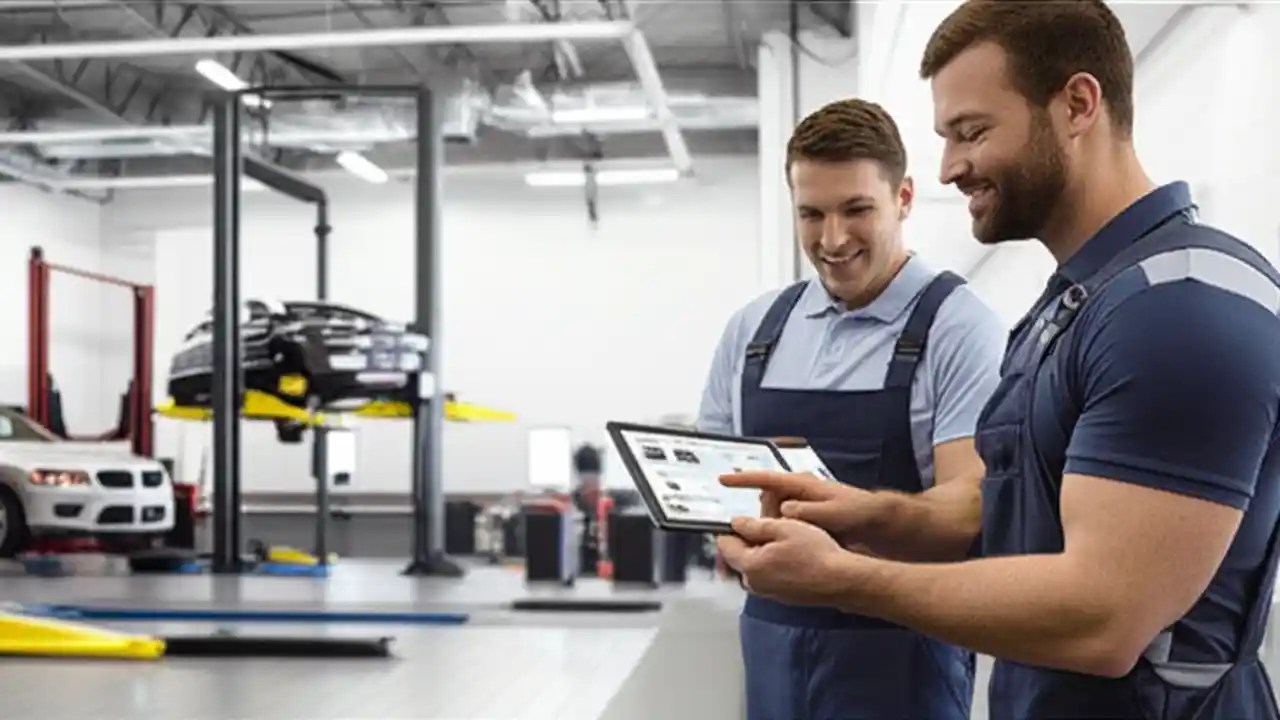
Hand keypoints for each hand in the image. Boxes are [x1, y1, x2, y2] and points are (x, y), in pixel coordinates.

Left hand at [716, 517, 853, 606]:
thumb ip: (754, 526)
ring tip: (786, 540)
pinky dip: (776, 564)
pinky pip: (770, 575)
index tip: (745, 520)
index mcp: (750, 565)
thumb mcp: (783, 527)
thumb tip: (736, 523)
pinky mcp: (782, 596)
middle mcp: (755, 583)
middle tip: (772, 527)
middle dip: (750, 540)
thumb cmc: (816, 554)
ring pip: (756, 565)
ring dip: (764, 552)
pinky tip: (794, 555)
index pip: (724, 545)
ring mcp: (768, 592)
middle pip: (739, 556)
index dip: (733, 528)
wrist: (840, 580)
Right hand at [721, 471, 880, 545]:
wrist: (877, 522)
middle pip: (766, 503)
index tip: (722, 479)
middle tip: (757, 537)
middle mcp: (798, 493)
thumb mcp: (834, 513)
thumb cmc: (858, 512)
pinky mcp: (805, 519)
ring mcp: (801, 506)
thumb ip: (807, 511)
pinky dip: (780, 535)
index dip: (743, 479)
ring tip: (777, 544)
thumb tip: (783, 510)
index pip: (767, 479)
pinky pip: (784, 526)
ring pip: (773, 517)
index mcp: (802, 486)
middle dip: (758, 519)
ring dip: (771, 530)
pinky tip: (786, 547)